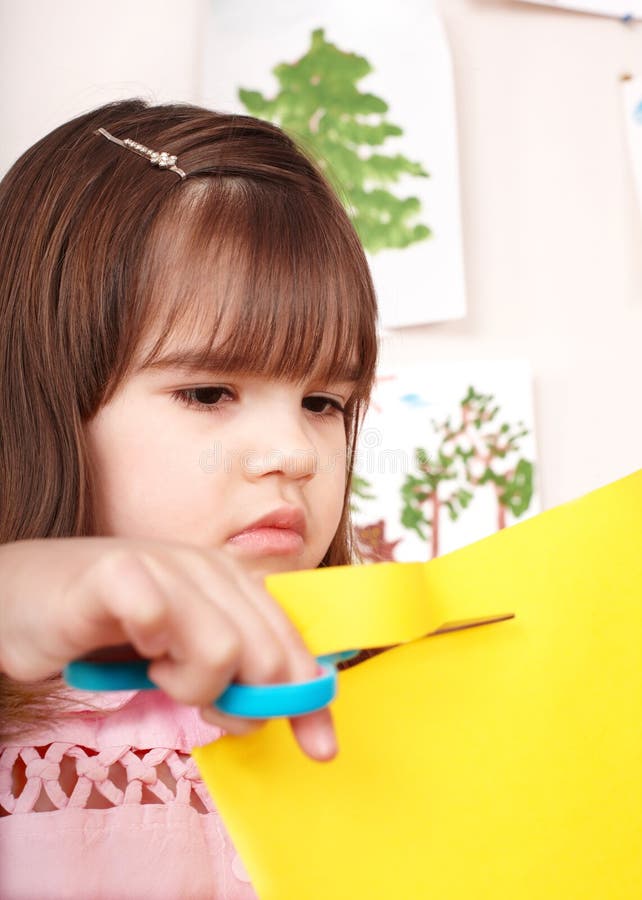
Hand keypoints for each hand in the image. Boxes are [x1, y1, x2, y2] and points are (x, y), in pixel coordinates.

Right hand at [0, 536, 336, 761]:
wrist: (24, 598)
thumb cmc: (109, 631)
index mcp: (234, 583)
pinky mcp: (117, 572)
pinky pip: (158, 615)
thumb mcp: (185, 658)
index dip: (310, 700)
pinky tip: (134, 643)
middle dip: (239, 702)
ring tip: (154, 667)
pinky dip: (151, 645)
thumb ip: (234, 679)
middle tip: (190, 695)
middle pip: (268, 656)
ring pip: (225, 651)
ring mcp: (166, 565)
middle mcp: (209, 568)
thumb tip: (285, 719)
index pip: (292, 645)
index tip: (320, 748)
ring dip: (188, 684)